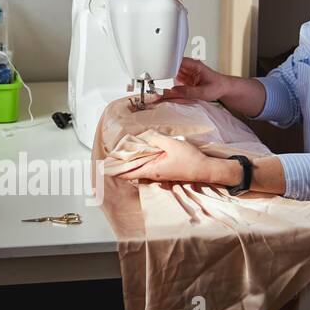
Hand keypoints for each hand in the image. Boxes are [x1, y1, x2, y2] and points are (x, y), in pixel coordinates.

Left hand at [115, 132, 236, 185]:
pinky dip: (143, 158)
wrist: (205, 169)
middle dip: (121, 164)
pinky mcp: (164, 170)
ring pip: (140, 167)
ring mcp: (159, 173)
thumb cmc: (190, 160)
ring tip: (123, 152)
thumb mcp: (171, 144)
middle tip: (111, 157)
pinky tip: (143, 151)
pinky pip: (149, 165)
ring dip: (132, 161)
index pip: (128, 173)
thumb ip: (155, 138)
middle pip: (132, 170)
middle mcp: (153, 174)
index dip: (115, 170)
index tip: (105, 167)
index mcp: (151, 170)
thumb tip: (144, 135)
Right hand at [163, 57, 232, 102]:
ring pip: (170, 72)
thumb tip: (172, 91)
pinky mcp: (183, 78)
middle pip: (170, 66)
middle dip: (162, 73)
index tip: (158, 73)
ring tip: (156, 86)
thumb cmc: (217, 87)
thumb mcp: (203, 92)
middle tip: (153, 81)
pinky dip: (167, 84)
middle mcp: (188, 66)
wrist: (223, 88)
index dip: (166, 65)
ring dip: (163, 78)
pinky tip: (162, 89)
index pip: (176, 60)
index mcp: (194, 65)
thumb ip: (187, 92)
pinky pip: (172, 79)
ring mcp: (185, 72)